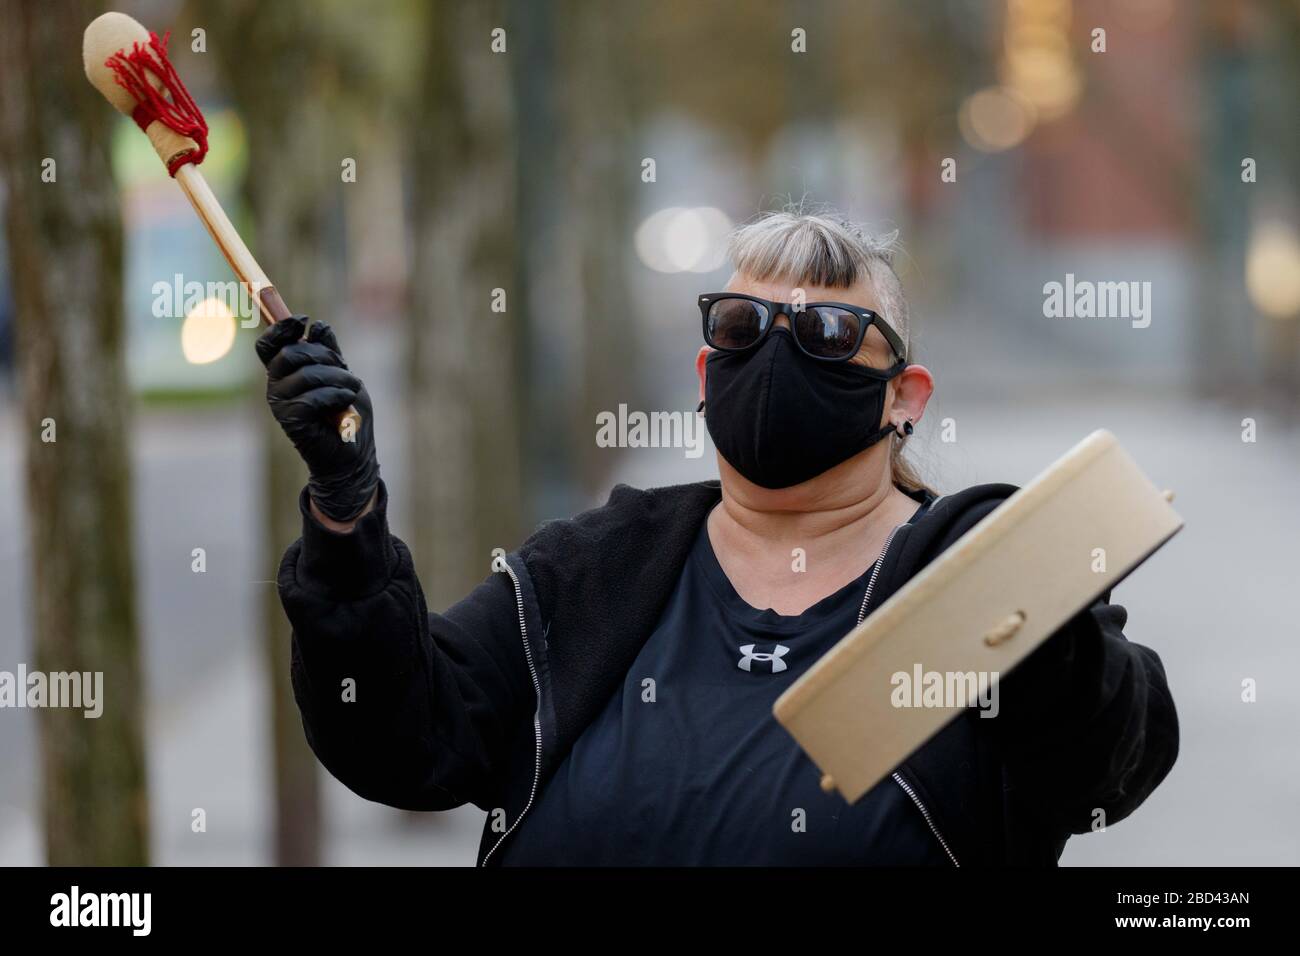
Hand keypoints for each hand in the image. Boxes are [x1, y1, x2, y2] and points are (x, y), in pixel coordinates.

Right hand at [256, 315, 378, 521]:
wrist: (353, 453)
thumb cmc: (347, 414)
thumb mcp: (341, 375)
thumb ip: (328, 352)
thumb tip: (318, 326)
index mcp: (284, 374)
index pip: (268, 345)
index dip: (280, 328)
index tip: (303, 320)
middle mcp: (276, 387)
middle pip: (289, 354)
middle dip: (323, 356)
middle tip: (345, 369)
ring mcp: (281, 405)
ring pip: (305, 374)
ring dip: (337, 377)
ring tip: (353, 388)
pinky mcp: (291, 421)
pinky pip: (312, 397)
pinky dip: (336, 395)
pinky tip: (347, 401)